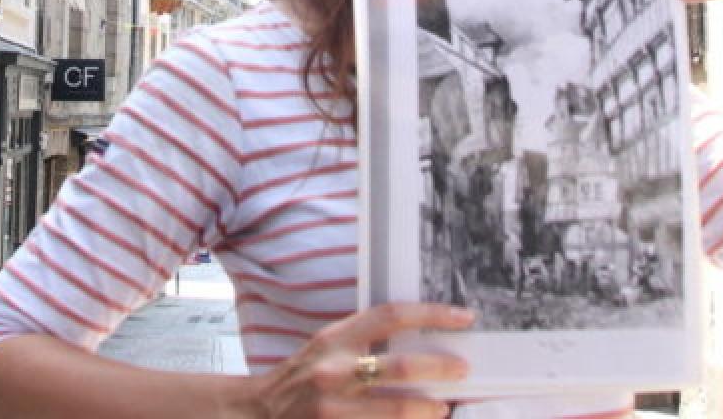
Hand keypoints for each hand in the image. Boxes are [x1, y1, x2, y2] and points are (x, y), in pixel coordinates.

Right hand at [235, 303, 472, 417]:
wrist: (259, 412)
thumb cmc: (300, 379)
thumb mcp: (327, 348)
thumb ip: (364, 342)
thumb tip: (420, 344)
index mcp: (335, 339)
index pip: (391, 316)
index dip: (432, 314)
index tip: (463, 317)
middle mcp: (334, 371)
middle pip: (401, 365)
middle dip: (440, 368)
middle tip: (461, 370)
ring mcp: (333, 407)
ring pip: (395, 408)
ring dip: (426, 409)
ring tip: (441, 408)